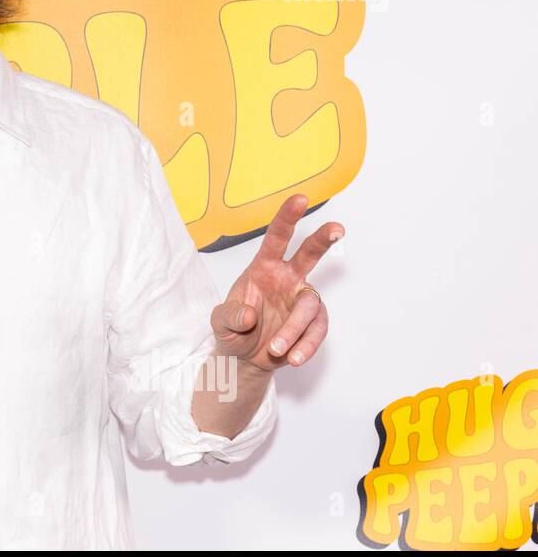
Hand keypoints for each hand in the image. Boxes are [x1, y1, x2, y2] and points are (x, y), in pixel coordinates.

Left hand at [211, 193, 341, 373]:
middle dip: (323, 239)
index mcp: (263, 268)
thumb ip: (229, 316)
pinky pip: (316, 331)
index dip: (287, 218)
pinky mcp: (312, 323)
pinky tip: (293, 358)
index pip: (276, 238)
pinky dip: (305, 346)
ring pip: (309, 306)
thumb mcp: (219, 323)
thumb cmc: (232, 329)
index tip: (300, 198)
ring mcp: (301, 300)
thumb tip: (249, 315)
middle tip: (337, 229)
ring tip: (275, 349)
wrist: (244, 358)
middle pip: (309, 255)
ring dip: (294, 329)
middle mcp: (287, 278)